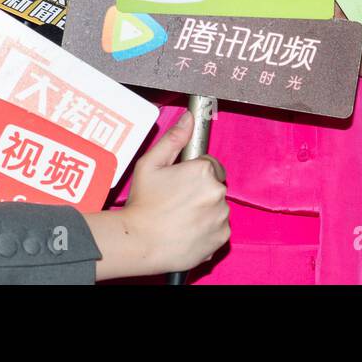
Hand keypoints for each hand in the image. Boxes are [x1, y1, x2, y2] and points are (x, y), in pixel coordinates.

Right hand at [91, 112, 229, 278]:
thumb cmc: (143, 204)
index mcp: (203, 171)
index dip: (193, 173)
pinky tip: (187, 231)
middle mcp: (217, 192)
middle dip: (199, 191)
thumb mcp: (150, 164)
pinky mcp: (221, 238)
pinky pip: (219, 228)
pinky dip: (208, 229)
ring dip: (205, 210)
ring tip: (180, 218)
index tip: (178, 184)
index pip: (209, 165)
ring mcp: (221, 216)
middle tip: (176, 201)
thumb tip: (189, 118)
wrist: (140, 243)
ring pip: (217, 207)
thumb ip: (173, 138)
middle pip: (214, 186)